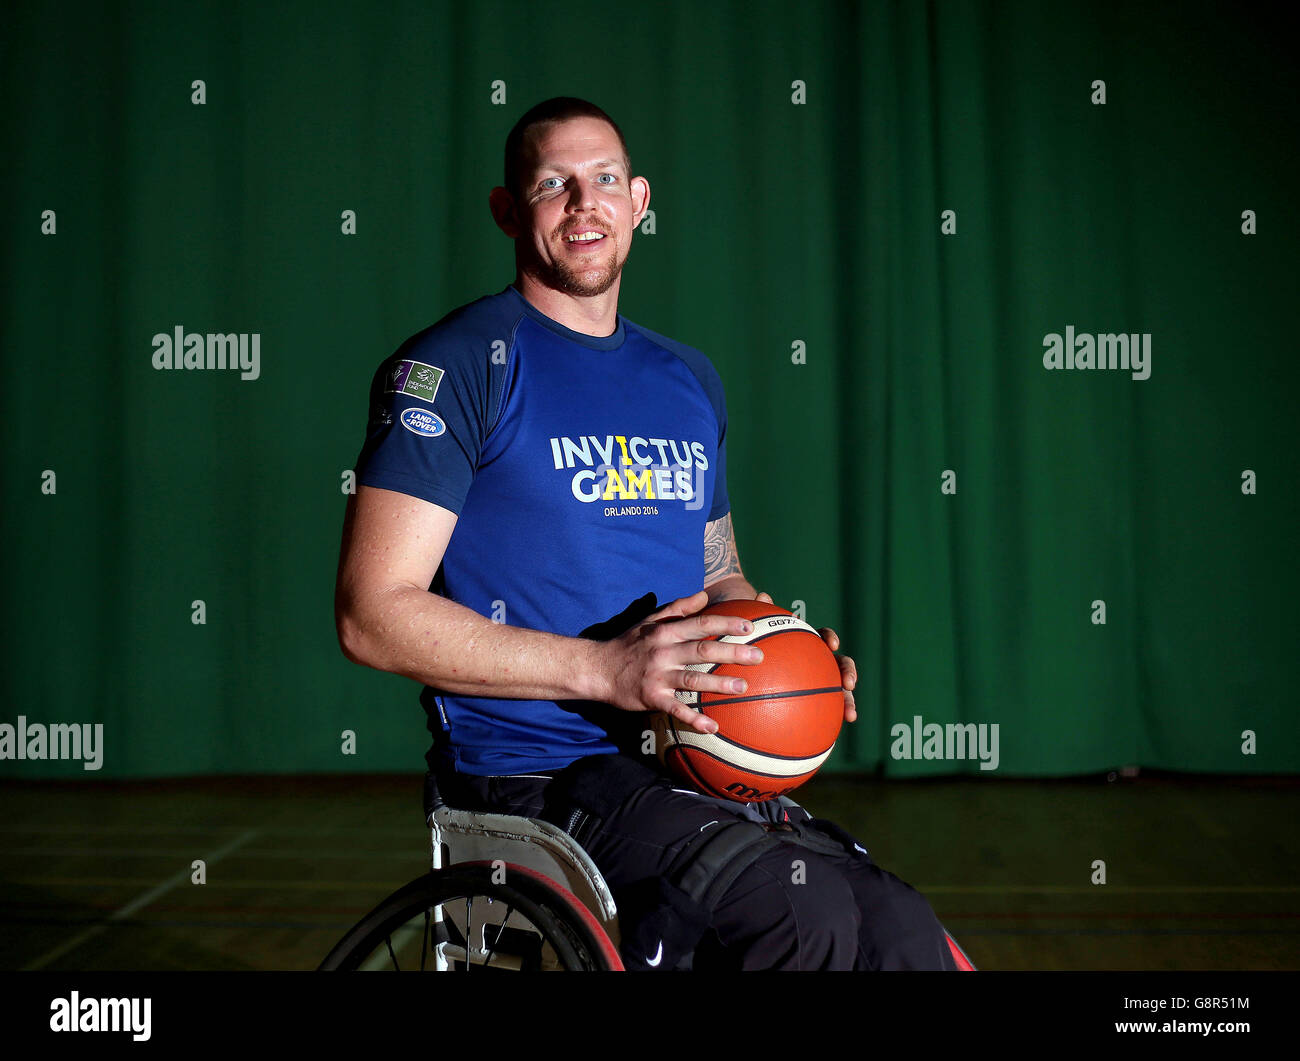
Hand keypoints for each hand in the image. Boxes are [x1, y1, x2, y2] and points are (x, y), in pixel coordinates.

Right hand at [600, 590, 764, 733]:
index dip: (725, 624)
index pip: (700, 624)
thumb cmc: (627, 644)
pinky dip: (693, 718)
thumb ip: (677, 608)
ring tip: (743, 687)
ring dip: (718, 684)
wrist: (597, 668)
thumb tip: (703, 595)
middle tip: (758, 656)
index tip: (749, 626)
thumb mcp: (649, 621)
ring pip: (692, 679)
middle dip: (731, 652)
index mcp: (665, 632)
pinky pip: (675, 709)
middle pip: (702, 650)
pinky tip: (712, 726)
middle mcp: (663, 652)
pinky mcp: (651, 697)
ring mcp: (657, 676)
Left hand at [756, 591, 856, 722]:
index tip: (832, 645)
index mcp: (807, 643)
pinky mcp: (814, 702)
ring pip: (839, 692)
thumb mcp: (757, 630)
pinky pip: (822, 713)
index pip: (824, 637)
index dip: (830, 639)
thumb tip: (761, 596)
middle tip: (848, 684)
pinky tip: (826, 739)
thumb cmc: (757, 644)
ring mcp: (818, 682)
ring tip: (851, 715)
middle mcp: (818, 662)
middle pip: (840, 665)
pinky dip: (826, 723)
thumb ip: (761, 614)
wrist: (758, 662)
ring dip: (848, 702)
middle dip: (848, 673)